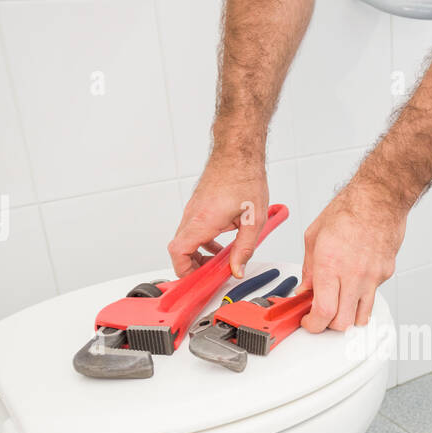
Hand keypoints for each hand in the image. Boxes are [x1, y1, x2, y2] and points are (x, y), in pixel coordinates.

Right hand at [169, 149, 268, 279]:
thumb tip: (237, 269)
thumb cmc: (244, 177)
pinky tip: (222, 244)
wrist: (238, 152)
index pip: (178, 252)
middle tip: (211, 275)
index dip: (183, 271)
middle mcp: (193, 215)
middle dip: (194, 266)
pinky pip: (195, 229)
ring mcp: (194, 209)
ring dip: (200, 254)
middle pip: (180, 249)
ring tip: (220, 262)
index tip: (196, 281)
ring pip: (187, 239)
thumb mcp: (253, 220)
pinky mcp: (199, 205)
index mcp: (202, 221)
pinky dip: (204, 241)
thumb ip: (244, 249)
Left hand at [302, 180, 405, 331]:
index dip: (312, 324)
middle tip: (320, 316)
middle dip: (328, 326)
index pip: (322, 312)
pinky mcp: (385, 275)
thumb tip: (306, 290)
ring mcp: (372, 277)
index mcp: (330, 265)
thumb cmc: (349, 210)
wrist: (380, 198)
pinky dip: (361, 299)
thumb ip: (309, 270)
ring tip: (338, 305)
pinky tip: (354, 285)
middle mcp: (352, 275)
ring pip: (360, 318)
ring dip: (347, 317)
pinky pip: (372, 297)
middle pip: (341, 323)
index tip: (307, 321)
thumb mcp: (314, 238)